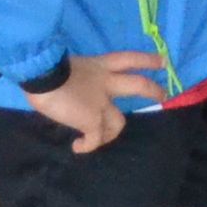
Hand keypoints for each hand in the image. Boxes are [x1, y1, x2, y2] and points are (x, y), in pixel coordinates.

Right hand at [26, 49, 166, 153]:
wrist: (43, 76)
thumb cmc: (45, 67)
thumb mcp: (63, 67)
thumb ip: (72, 78)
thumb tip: (62, 87)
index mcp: (98, 66)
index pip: (128, 59)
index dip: (146, 60)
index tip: (162, 61)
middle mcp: (105, 83)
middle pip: (137, 85)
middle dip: (152, 90)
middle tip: (163, 95)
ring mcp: (101, 104)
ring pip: (118, 122)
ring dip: (112, 132)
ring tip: (104, 137)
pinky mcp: (92, 121)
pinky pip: (95, 139)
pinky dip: (88, 145)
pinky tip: (78, 147)